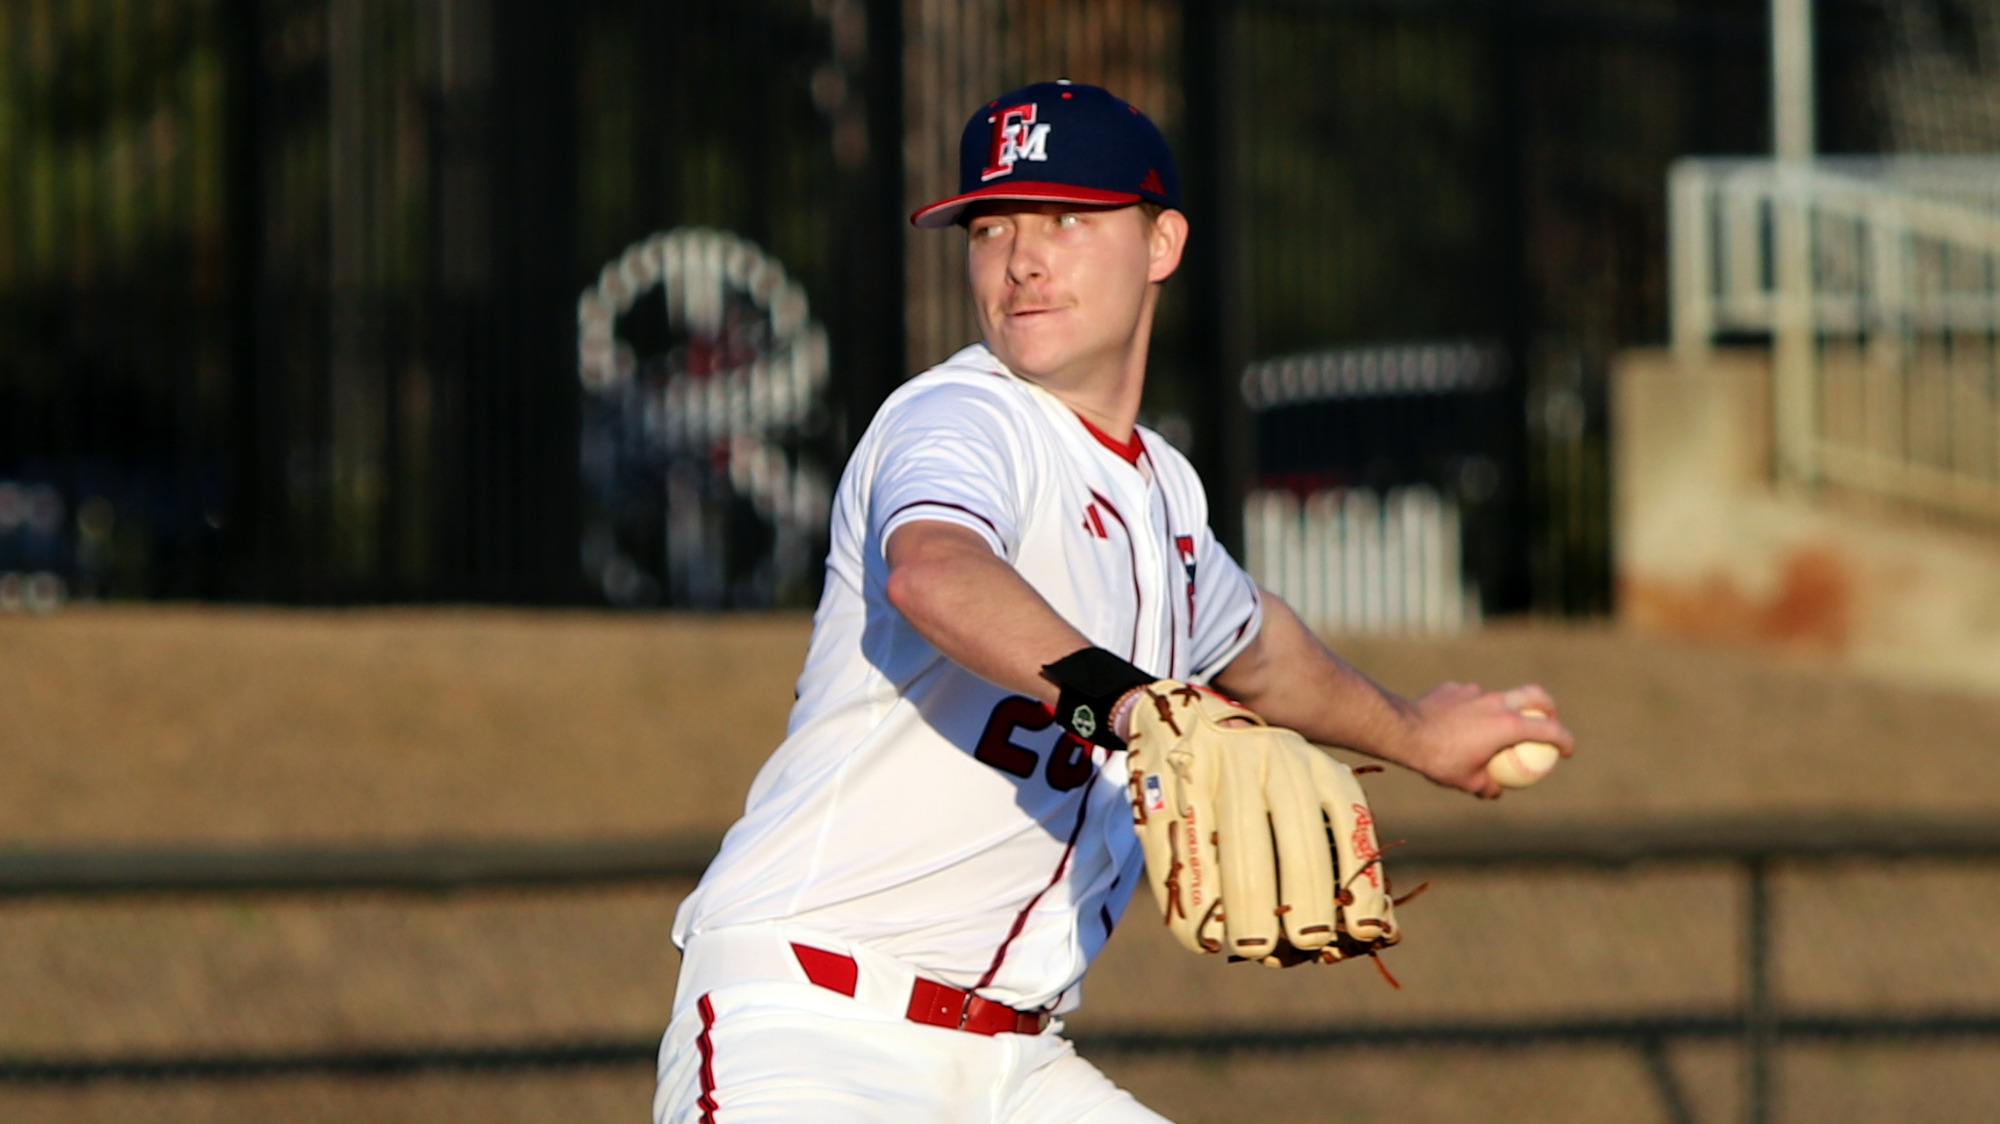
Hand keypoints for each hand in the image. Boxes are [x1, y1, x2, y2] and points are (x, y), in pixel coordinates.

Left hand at [1400, 682, 1574, 799]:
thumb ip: (1488, 786)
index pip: (1551, 729)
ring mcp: (1476, 692)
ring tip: (1493, 730)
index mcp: (1508, 725)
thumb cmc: (1439, 759)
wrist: (1404, 731)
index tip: (1568, 751)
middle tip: (1547, 722)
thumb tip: (1496, 790)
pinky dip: (1474, 709)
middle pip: (1536, 695)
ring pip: (1500, 696)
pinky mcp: (1456, 688)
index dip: (1566, 740)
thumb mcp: (1467, 781)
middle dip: (1549, 707)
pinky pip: (1473, 698)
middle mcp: (1497, 702)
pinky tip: (1460, 724)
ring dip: (1504, 710)